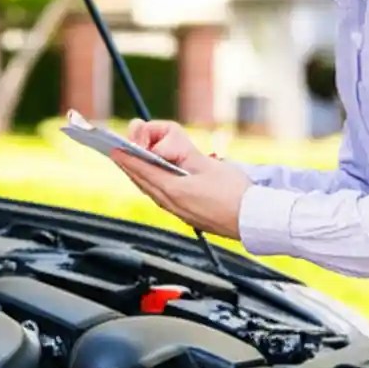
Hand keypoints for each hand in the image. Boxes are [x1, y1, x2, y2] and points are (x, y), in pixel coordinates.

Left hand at [113, 120, 252, 238]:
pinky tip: (156, 179)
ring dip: (141, 174)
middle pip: (143, 182)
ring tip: (133, 162)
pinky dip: (154, 184)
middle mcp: (173, 204)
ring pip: (152, 190)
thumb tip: (168, 147)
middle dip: (130, 165)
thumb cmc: (237, 194)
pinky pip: (162, 197)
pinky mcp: (188, 216)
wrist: (254, 220)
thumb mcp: (209, 166)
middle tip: (120, 151)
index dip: (127, 158)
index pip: (143, 171)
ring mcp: (179, 212)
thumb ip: (185, 155)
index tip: (114, 148)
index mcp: (175, 191)